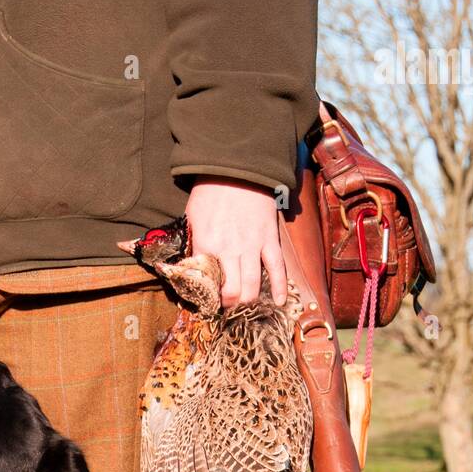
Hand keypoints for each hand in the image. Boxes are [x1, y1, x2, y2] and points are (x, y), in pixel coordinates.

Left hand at [185, 177, 286, 307]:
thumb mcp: (193, 216)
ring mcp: (252, 246)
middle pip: (232, 292)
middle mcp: (230, 250)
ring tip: (244, 304)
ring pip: (253, 286)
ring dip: (248, 300)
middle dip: (228, 303)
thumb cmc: (210, 190)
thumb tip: (195, 266)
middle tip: (226, 305)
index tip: (207, 300)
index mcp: (206, 244)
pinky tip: (280, 302)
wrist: (238, 166)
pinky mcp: (270, 239)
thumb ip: (195, 243)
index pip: (207, 283)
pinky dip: (279, 287)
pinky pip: (277, 269)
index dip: (207, 297)